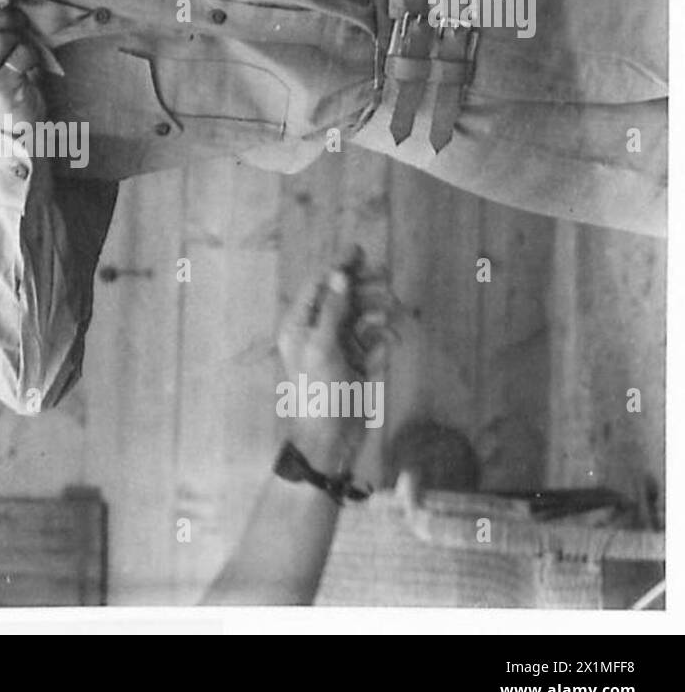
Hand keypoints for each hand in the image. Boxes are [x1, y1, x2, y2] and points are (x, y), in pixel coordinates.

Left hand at [277, 252, 394, 474]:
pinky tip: (391, 343)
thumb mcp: (323, 348)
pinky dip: (381, 340)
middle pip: (341, 298)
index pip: (317, 286)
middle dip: (363, 287)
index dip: (337, 266)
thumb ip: (332, 310)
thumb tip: (338, 275)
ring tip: (393, 309)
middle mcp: (316, 334)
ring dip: (376, 312)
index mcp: (298, 326)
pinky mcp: (356, 366)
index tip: (358, 249)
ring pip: (359, 318)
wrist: (330, 442)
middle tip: (386, 277)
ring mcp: (337, 350)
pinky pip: (371, 343)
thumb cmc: (318, 394)